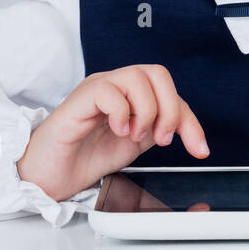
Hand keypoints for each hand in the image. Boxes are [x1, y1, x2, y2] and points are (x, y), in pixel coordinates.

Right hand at [16, 64, 208, 200]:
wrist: (49, 176)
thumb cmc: (83, 158)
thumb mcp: (133, 145)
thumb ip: (156, 130)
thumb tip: (187, 131)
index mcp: (129, 94)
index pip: (170, 92)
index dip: (189, 120)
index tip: (199, 148)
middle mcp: (114, 86)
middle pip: (157, 73)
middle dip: (171, 109)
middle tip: (161, 138)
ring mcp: (96, 89)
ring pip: (137, 76)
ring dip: (147, 110)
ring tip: (134, 135)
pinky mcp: (79, 99)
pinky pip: (108, 90)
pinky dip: (121, 112)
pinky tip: (117, 130)